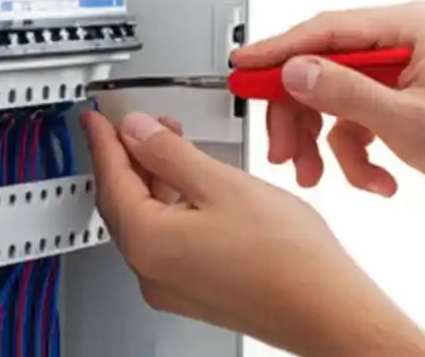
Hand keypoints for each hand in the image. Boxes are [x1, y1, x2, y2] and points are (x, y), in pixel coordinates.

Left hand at [84, 110, 424, 355]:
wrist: (325, 307)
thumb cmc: (286, 257)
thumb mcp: (223, 183)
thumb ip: (172, 153)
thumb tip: (138, 131)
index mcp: (148, 242)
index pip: (111, 179)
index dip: (105, 140)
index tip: (99, 118)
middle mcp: (151, 271)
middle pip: (123, 203)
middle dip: (129, 159)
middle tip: (137, 125)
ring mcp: (173, 287)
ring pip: (148, 222)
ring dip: (154, 181)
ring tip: (174, 148)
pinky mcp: (196, 293)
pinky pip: (169, 242)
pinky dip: (173, 208)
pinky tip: (196, 189)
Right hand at [231, 2, 424, 202]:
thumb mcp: (406, 121)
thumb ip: (346, 93)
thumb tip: (295, 70)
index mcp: (409, 25)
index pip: (326, 30)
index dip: (279, 50)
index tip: (243, 68)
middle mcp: (400, 40)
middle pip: (321, 66)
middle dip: (301, 115)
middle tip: (284, 152)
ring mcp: (396, 69)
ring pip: (332, 98)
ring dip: (326, 143)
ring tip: (326, 178)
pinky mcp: (395, 97)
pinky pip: (353, 120)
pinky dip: (355, 154)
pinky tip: (376, 180)